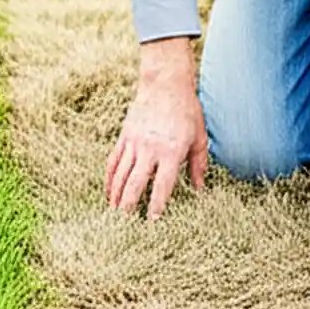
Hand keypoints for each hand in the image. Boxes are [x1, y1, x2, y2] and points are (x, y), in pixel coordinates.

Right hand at [105, 38, 207, 219]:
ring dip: (116, 196)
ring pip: (120, 174)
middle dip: (129, 205)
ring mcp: (134, 143)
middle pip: (135, 183)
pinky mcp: (124, 137)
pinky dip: (109, 178)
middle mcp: (150, 149)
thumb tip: (201, 190)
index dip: (157, 205)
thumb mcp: (199, 138)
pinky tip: (108, 192)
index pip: (162, 185)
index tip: (153, 221)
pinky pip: (113, 161)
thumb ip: (199, 165)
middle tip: (125, 224)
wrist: (165, 84)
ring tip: (113, 214)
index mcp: (171, 151)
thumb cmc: (187, 111)